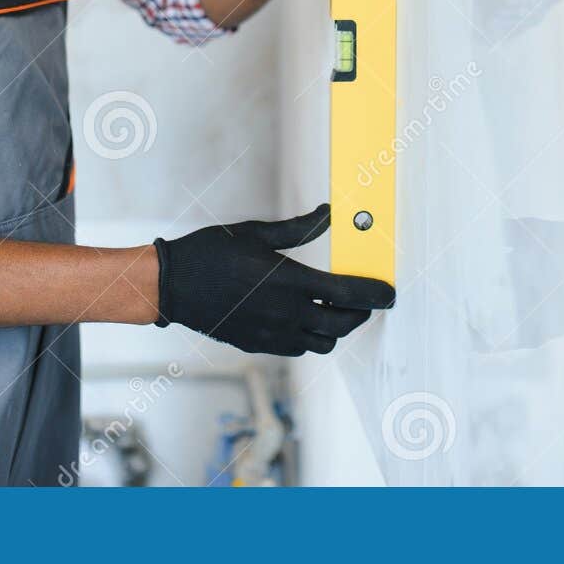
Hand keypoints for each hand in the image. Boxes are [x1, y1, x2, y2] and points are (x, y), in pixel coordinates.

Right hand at [152, 204, 394, 354]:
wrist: (172, 286)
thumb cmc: (210, 253)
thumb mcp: (256, 232)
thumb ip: (298, 228)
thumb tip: (328, 213)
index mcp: (288, 282)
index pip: (349, 295)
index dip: (376, 295)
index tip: (390, 293)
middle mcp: (285, 314)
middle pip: (343, 325)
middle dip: (360, 314)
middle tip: (364, 300)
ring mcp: (272, 335)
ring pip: (323, 343)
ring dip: (335, 329)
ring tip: (333, 310)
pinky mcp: (258, 345)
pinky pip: (298, 349)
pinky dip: (309, 338)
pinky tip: (302, 319)